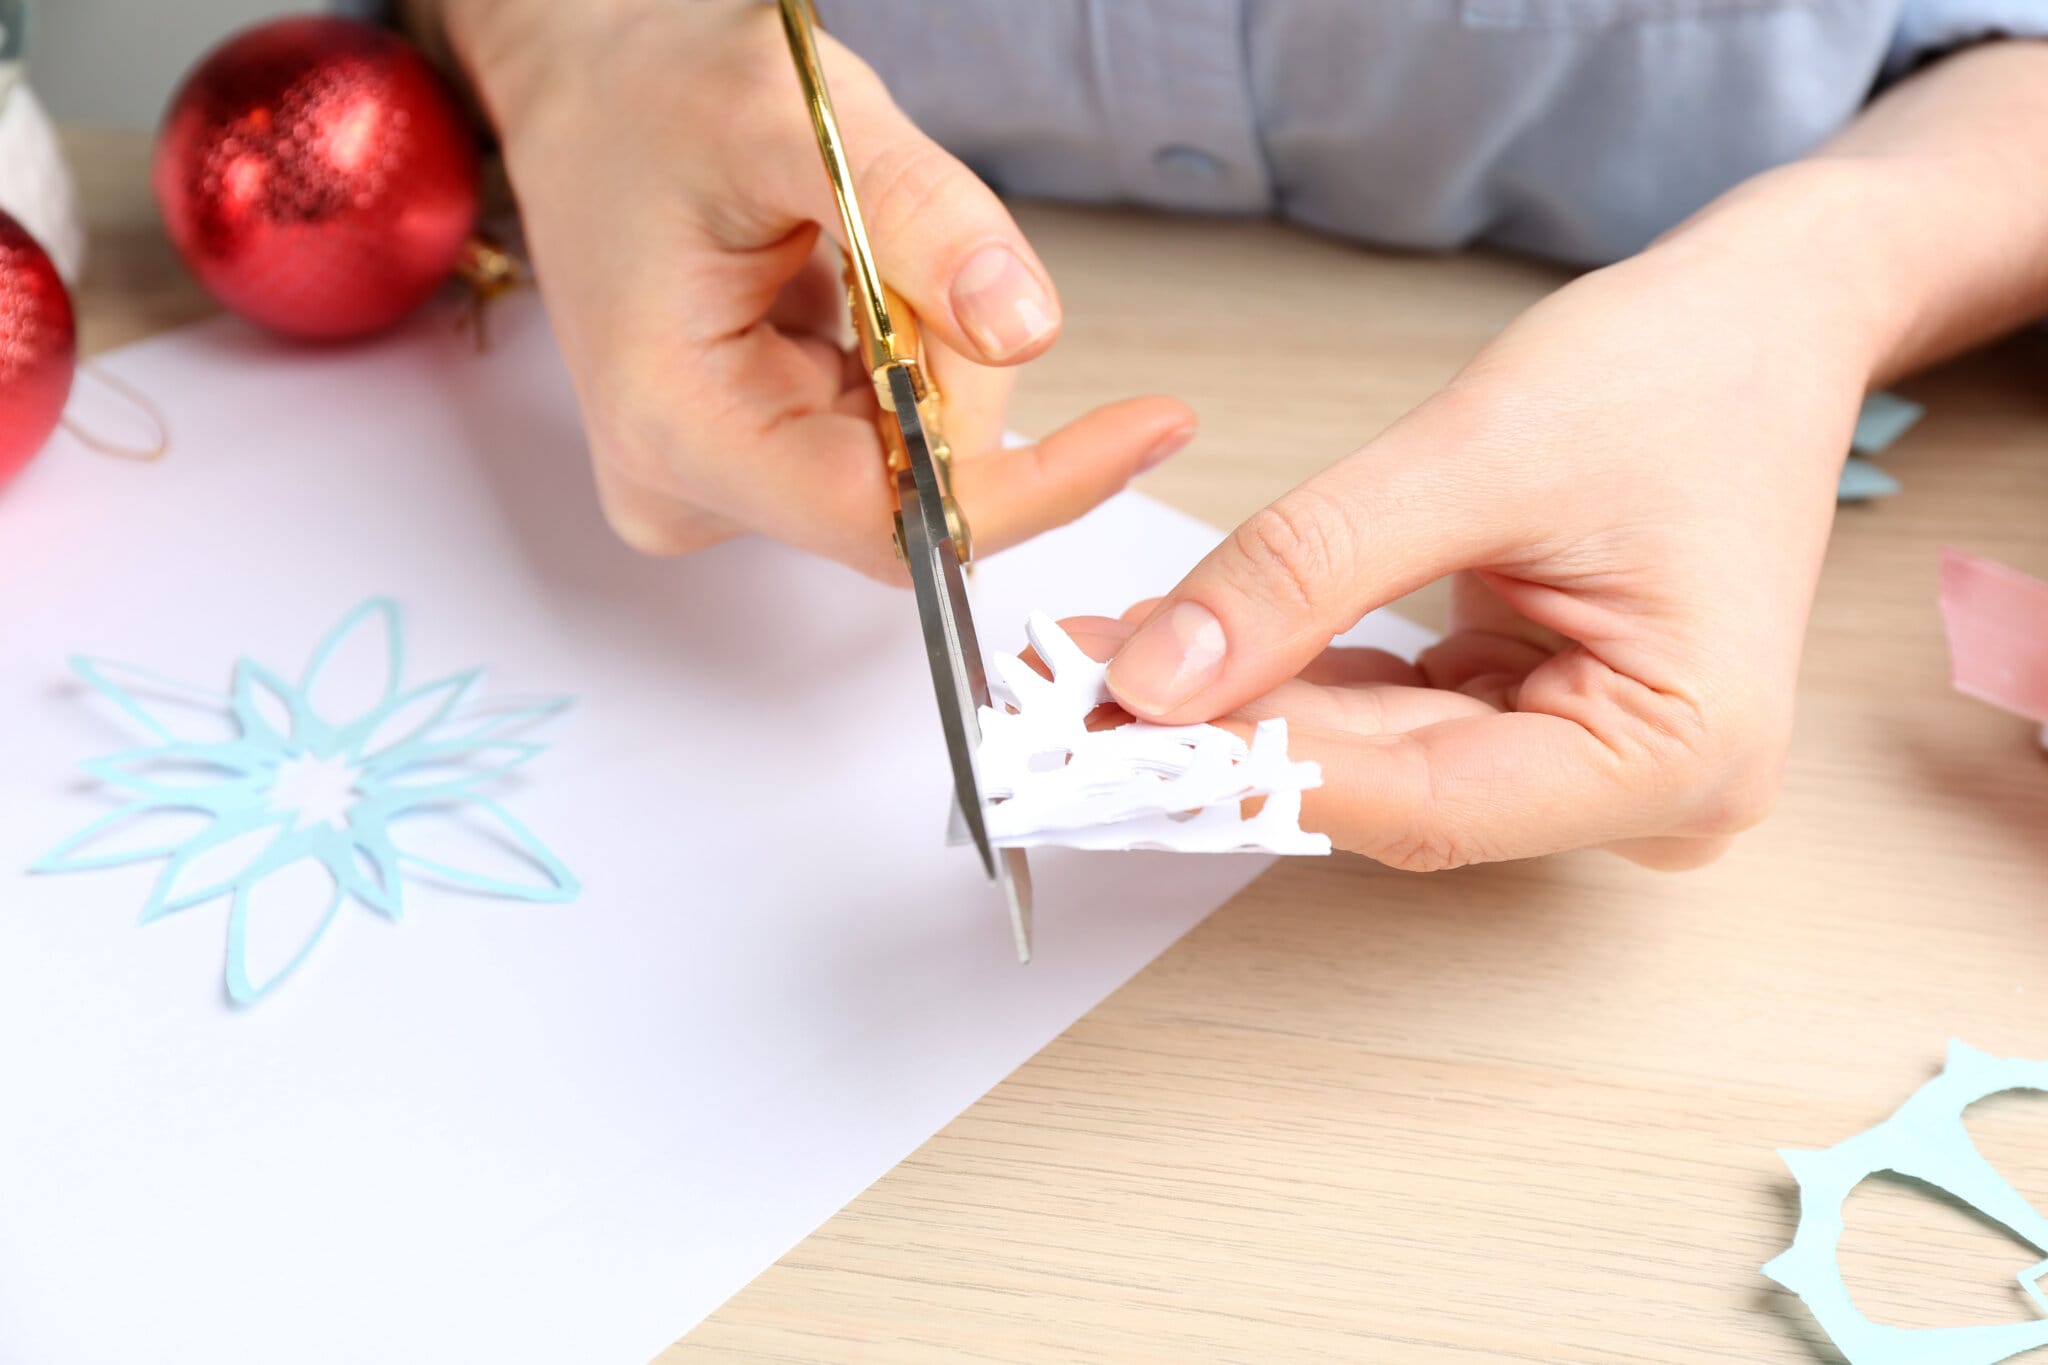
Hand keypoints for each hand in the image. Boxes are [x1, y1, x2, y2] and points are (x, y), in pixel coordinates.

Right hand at [435, 0, 1193, 576]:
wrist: (587, 86)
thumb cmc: (658, 93)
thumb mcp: (794, 116)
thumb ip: (916, 218)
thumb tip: (1023, 330)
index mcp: (679, 429)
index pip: (887, 520)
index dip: (1031, 489)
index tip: (1145, 429)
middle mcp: (691, 489)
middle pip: (914, 491)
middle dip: (956, 369)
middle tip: (899, 239)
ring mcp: (720, 487)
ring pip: (914, 462)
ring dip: (928, 351)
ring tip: (838, 246)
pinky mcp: (753, 466)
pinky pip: (889, 437)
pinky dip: (903, 357)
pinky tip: (836, 282)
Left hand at [1098, 196, 1888, 869]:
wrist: (1761, 322)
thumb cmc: (1672, 372)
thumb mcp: (1472, 456)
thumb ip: (1306, 571)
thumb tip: (1154, 679)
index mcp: (1676, 755)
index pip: (1425, 803)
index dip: (1258, 770)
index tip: (1115, 735)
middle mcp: (1645, 795)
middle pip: (1392, 790)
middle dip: (1226, 731)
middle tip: (1067, 689)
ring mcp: (1594, 764)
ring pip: (1378, 758)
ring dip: (1244, 705)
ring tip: (1099, 654)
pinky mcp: (1546, 721)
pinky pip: (1397, 718)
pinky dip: (1296, 676)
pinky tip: (1189, 643)